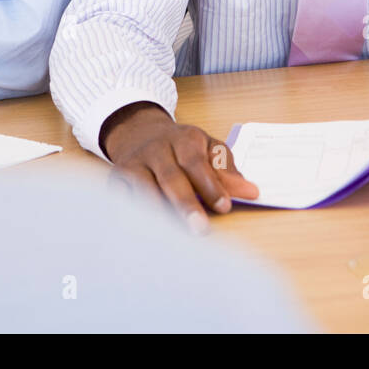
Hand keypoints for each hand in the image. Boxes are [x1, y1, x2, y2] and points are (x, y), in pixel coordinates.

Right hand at [101, 102, 258, 232]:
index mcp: (184, 139)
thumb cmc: (182, 147)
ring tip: (173, 236)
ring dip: (158, 212)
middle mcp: (157, 149)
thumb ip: (227, 170)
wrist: (140, 132)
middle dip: (186, 204)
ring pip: (144, 188)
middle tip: (200, 229)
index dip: (210, 186)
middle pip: (171, 177)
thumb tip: (251, 192)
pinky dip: (133, 214)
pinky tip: (145, 233)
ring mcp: (135, 163)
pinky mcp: (117, 177)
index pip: (197, 163)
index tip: (225, 207)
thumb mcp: (208, 148)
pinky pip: (123, 197)